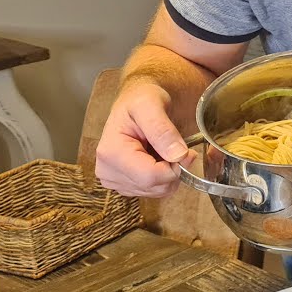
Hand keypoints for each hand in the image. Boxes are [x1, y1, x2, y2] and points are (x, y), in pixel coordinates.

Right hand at [95, 80, 192, 197]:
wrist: (134, 101)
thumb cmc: (141, 100)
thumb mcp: (152, 105)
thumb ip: (163, 130)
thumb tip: (178, 156)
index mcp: (111, 152)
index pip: (150, 177)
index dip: (174, 168)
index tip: (184, 151)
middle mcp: (106, 171)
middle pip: (153, 187)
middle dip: (173, 171)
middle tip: (176, 148)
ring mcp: (113, 180)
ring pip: (155, 192)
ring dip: (168, 174)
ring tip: (164, 150)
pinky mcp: (122, 184)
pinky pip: (152, 191)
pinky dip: (162, 178)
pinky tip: (158, 159)